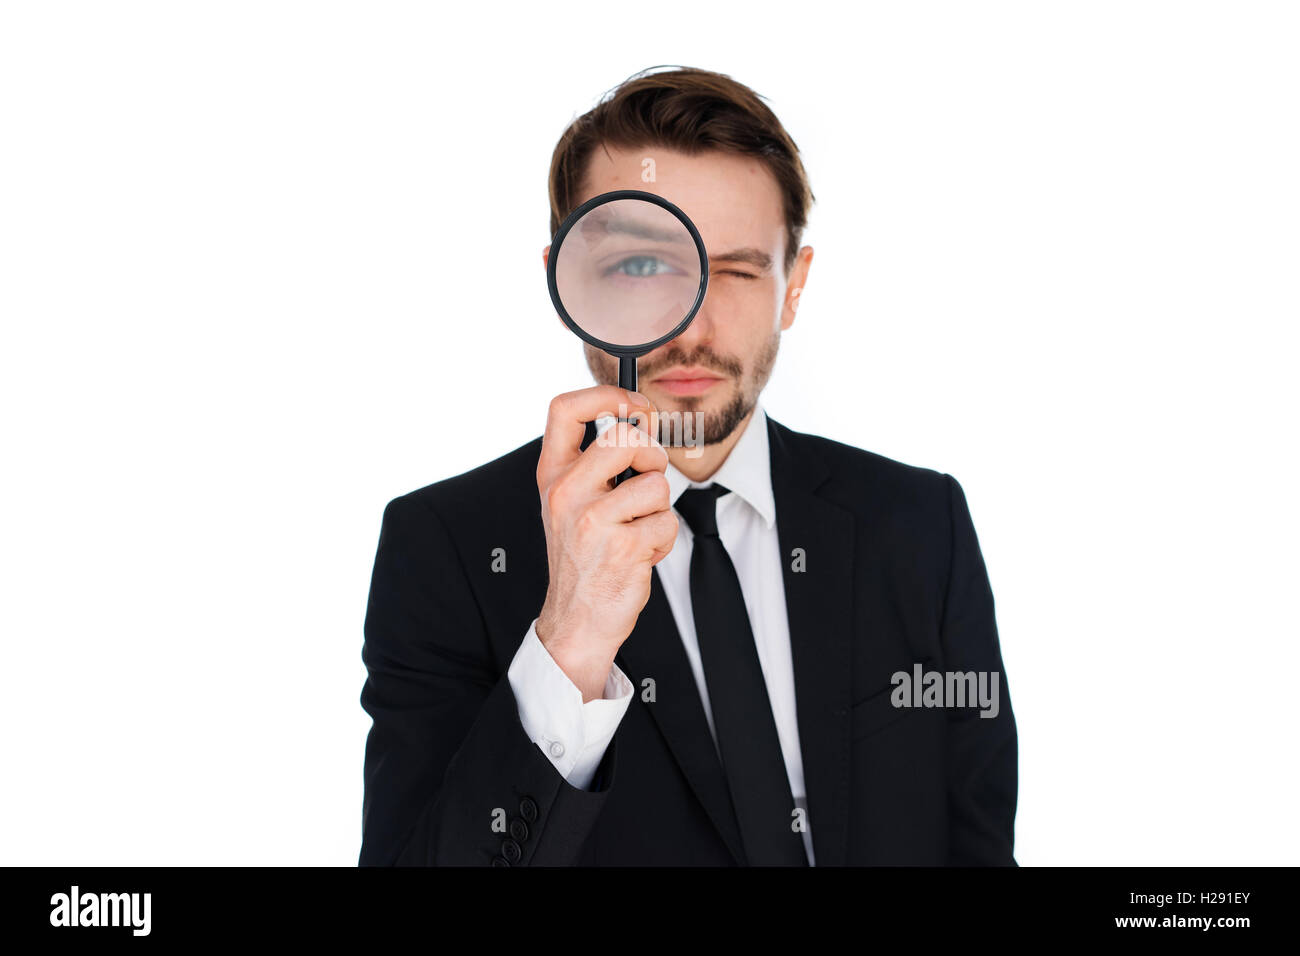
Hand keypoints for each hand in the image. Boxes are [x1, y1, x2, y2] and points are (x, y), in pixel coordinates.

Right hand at [534, 385, 677, 700]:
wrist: (577, 619)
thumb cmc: (584, 557)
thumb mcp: (573, 503)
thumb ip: (596, 462)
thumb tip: (641, 419)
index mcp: (553, 475)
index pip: (565, 408)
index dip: (608, 394)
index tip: (635, 406)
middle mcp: (566, 492)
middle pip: (627, 437)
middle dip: (652, 455)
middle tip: (648, 478)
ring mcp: (593, 520)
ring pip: (656, 484)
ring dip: (659, 510)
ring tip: (638, 531)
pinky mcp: (623, 546)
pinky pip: (667, 521)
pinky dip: (664, 538)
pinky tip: (641, 554)